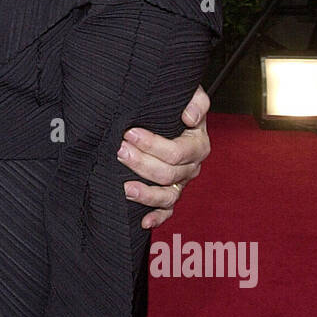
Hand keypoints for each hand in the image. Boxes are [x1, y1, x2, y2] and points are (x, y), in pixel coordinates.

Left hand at [119, 85, 210, 228]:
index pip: (177, 152)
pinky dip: (156, 218)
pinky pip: (167, 211)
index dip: (153, 145)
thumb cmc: (177, 105)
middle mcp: (191, 167)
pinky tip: (143, 221)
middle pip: (168, 174)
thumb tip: (190, 117)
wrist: (171, 115)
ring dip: (145, 193)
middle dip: (141, 163)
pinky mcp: (170, 194)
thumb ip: (196, 100)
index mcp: (197, 145)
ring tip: (124, 187)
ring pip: (167, 196)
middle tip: (118, 150)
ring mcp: (181, 183)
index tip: (130, 133)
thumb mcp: (190, 94)